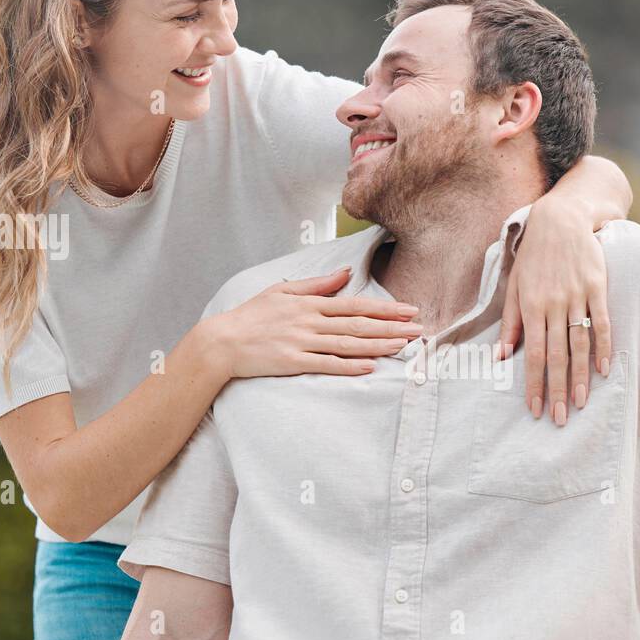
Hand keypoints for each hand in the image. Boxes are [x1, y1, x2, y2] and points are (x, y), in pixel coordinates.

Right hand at [204, 267, 422, 378]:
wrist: (222, 341)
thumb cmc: (251, 316)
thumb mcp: (283, 291)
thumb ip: (316, 284)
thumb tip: (344, 273)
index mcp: (309, 304)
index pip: (354, 305)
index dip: (384, 308)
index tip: (409, 310)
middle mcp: (309, 321)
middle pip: (357, 325)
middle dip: (391, 327)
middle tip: (418, 330)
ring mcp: (301, 342)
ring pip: (347, 344)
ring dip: (377, 345)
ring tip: (402, 346)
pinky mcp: (292, 362)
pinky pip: (325, 364)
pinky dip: (348, 365)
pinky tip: (369, 366)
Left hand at [499, 201, 612, 424]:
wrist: (560, 220)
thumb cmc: (533, 256)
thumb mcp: (514, 285)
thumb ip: (510, 322)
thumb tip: (502, 356)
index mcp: (531, 306)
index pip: (533, 354)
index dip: (534, 384)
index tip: (536, 409)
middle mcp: (554, 304)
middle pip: (556, 355)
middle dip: (558, 390)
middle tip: (560, 418)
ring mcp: (577, 296)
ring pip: (579, 344)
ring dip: (581, 376)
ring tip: (582, 402)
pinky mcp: (597, 287)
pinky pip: (601, 322)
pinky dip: (603, 347)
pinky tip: (604, 370)